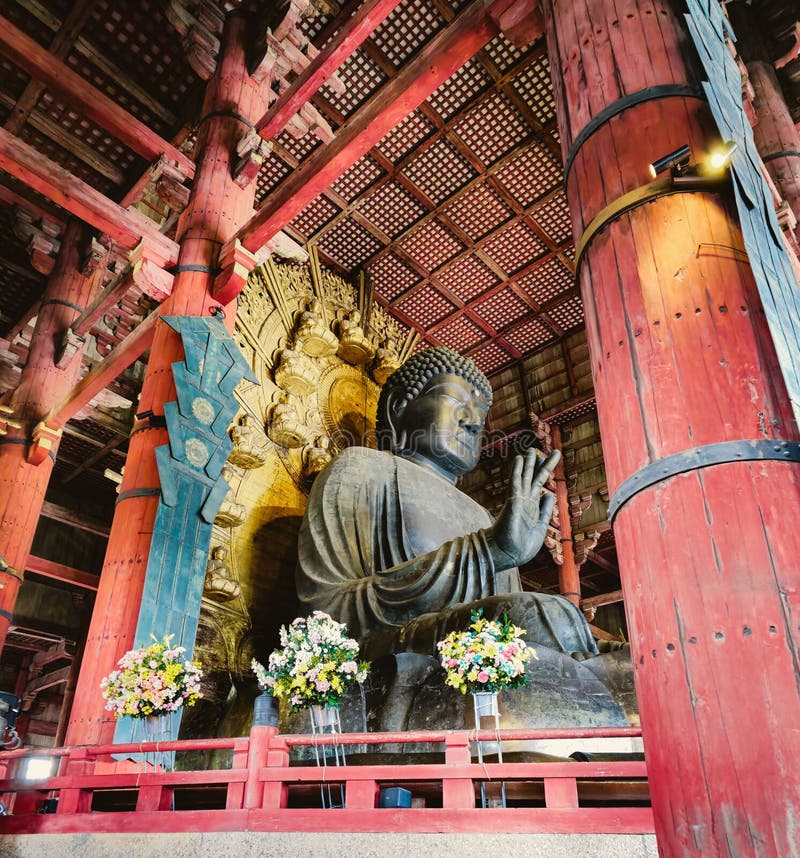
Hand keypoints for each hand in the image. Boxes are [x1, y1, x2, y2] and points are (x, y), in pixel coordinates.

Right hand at [488, 448, 559, 569]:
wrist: (509, 554)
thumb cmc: (522, 545)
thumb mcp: (540, 527)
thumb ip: (545, 510)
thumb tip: (549, 494)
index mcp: (533, 507)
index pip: (540, 486)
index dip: (544, 473)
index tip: (549, 460)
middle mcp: (526, 501)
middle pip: (534, 478)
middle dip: (539, 464)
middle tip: (542, 450)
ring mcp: (519, 500)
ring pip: (526, 477)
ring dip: (528, 463)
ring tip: (531, 449)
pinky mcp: (513, 502)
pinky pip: (515, 483)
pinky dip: (517, 470)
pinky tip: (519, 459)